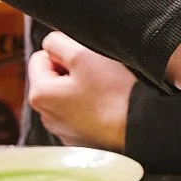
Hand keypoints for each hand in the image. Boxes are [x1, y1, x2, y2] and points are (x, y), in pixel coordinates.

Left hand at [27, 32, 134, 150]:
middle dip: (71, 73)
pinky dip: (90, 108)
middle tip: (96, 76)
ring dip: (81, 90)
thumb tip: (51, 44)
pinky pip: (79, 114)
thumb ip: (57, 41)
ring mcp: (63, 130)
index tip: (85, 62)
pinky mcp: (79, 139)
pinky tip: (106, 108)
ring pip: (67, 96)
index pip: (40, 57)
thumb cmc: (114, 93)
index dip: (64, 53)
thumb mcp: (83, 54)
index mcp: (39, 94)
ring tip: (103, 93)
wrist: (141, 127)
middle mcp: (46, 116)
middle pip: (53, 78)